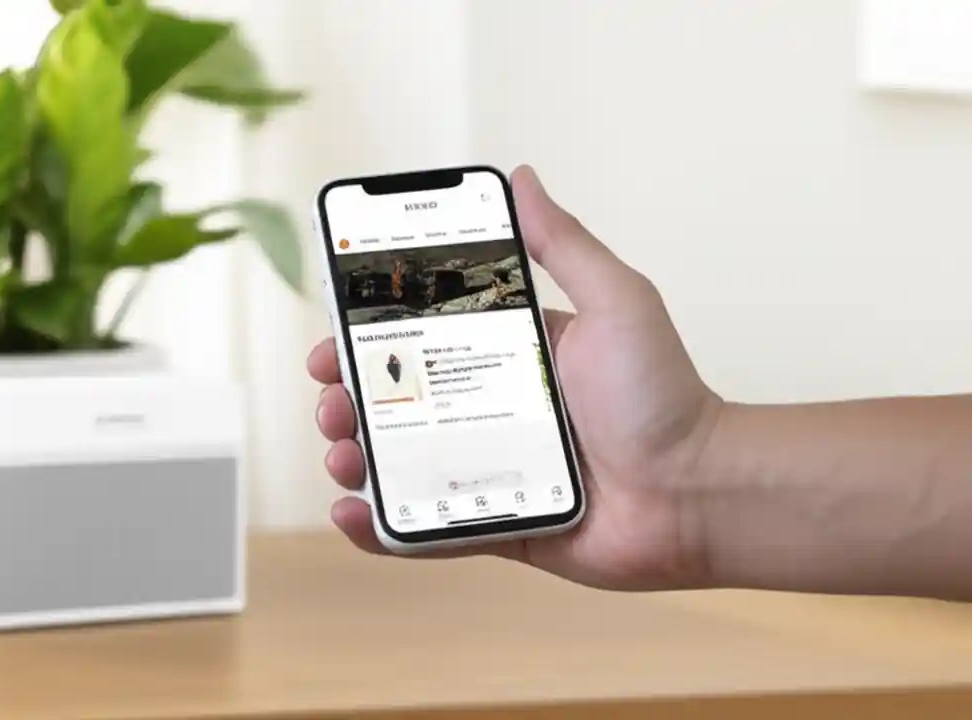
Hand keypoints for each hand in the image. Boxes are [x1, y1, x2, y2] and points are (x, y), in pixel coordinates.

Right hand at [308, 165, 724, 589]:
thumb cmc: (663, 396)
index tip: (335, 334)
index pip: (419, 341)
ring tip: (341, 453)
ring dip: (351, 457)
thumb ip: (563, 243)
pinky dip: (377, 526)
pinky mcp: (491, 525)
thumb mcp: (615, 300)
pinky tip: (353, 512)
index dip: (368, 337)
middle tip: (333, 399)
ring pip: (395, 464)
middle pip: (395, 403)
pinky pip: (422, 528)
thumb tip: (522, 177)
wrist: (698, 493)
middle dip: (349, 397)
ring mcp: (486, 470)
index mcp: (506, 358)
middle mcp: (488, 413)